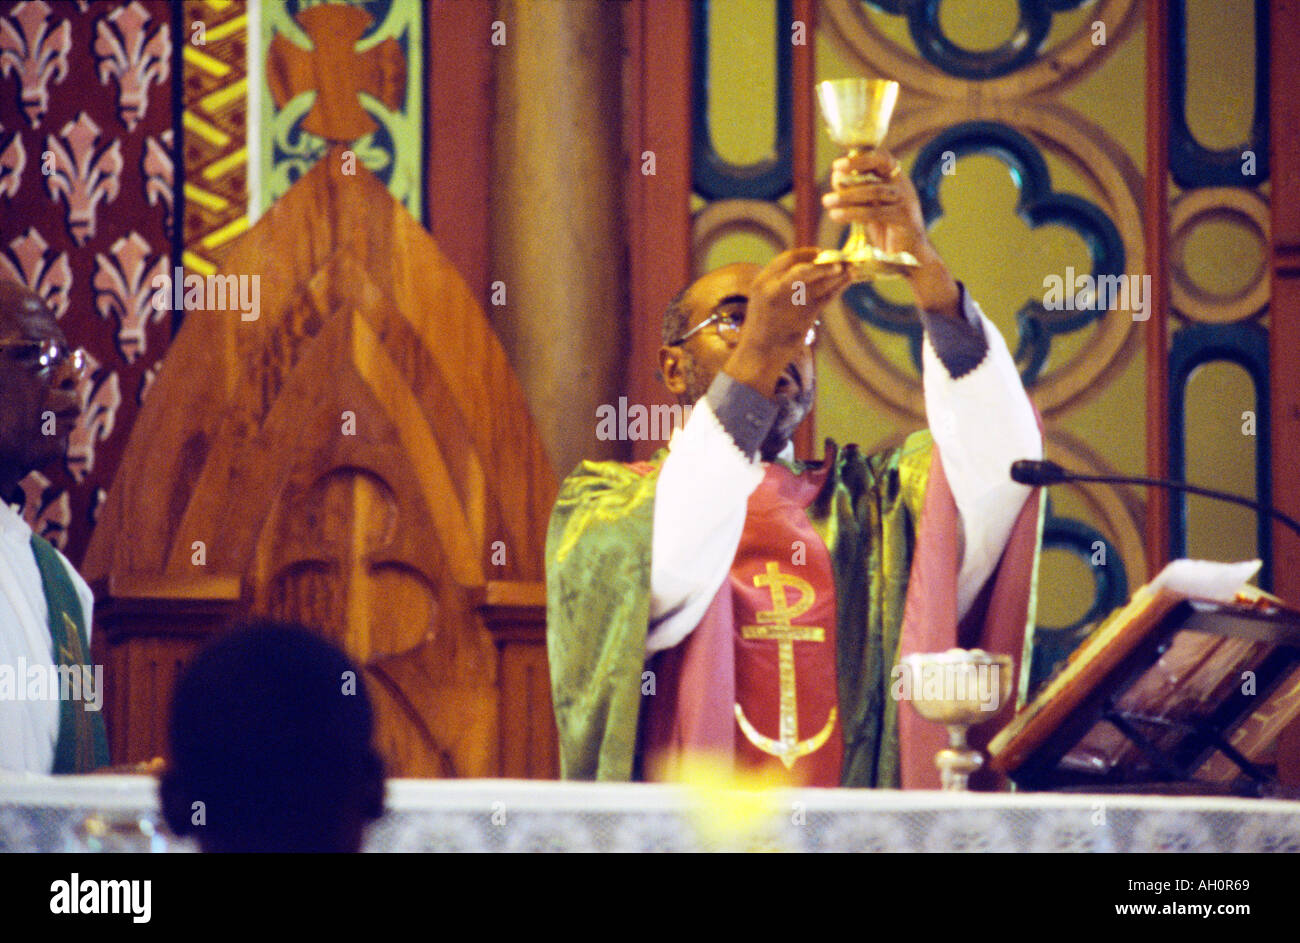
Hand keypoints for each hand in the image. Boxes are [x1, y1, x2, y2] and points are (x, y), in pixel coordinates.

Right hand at [725, 248, 849, 395]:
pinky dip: (839, 287)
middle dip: (825, 263)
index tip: (821, 252)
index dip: (807, 253)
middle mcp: (776, 289)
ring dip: (838, 274)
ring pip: (820, 282)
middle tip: (840, 260)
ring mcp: (791, 303)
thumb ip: (780, 282)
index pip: (788, 259)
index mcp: (762, 281)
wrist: (758, 354)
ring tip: (851, 269)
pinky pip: (827, 297)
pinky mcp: (806, 316)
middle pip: (805, 268)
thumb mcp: (763, 298)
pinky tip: (848, 282)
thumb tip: (808, 268)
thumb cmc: (762, 326)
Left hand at [822, 148, 960, 317]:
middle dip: (856, 167)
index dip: (860, 157)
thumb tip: (837, 178)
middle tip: (834, 174)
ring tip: (826, 201)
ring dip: (847, 195)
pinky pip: (874, 211)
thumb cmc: (888, 233)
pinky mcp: (903, 219)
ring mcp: (905, 201)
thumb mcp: (872, 208)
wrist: (911, 259)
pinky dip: (852, 213)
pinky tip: (836, 215)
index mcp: (896, 180)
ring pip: (875, 190)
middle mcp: (903, 186)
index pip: (881, 158)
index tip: (838, 165)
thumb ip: (859, 193)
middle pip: (880, 166)